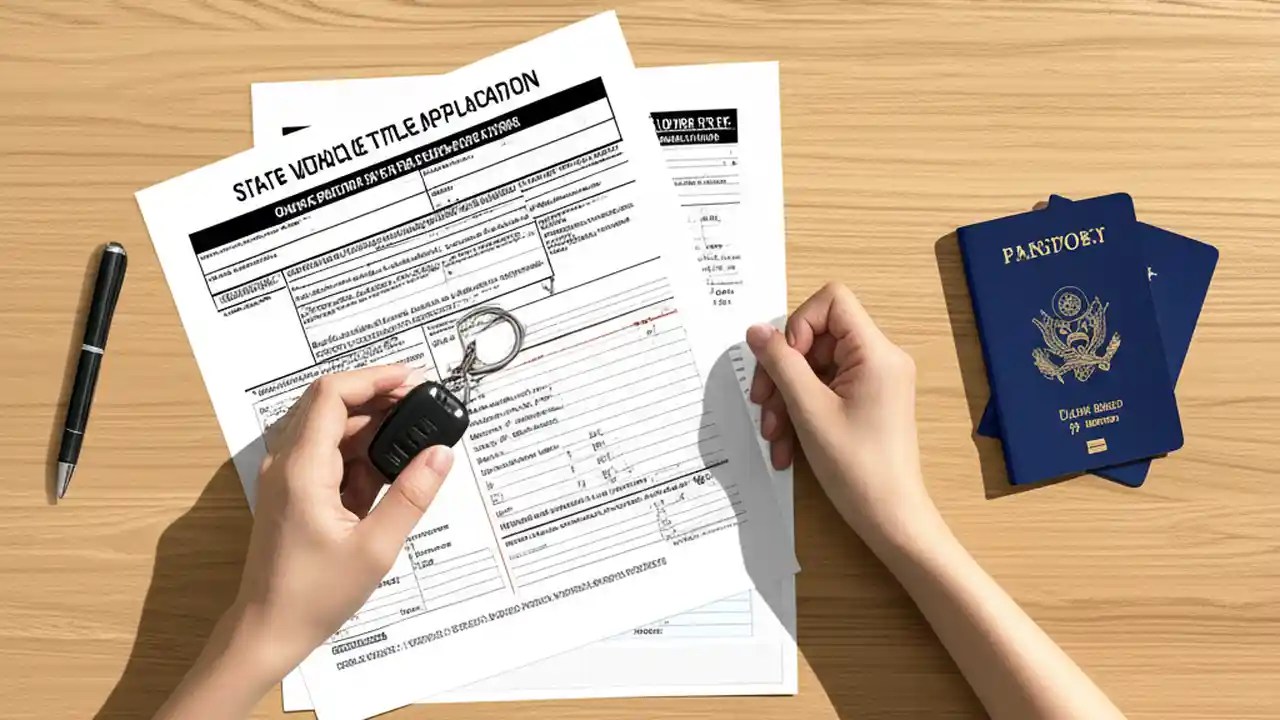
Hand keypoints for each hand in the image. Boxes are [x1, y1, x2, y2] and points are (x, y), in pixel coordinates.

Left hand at [236, 364, 453, 674]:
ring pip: (330, 427)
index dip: (374, 378)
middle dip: (379, 401)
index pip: (333, 393)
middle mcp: (286, 464)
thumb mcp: (377, 547)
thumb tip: (440, 454)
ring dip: (370, 431)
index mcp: (302, 470)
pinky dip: (357, 456)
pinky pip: (327, 453)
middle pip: (332, 403)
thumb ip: (412, 494)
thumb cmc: (313, 596)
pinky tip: (381, 482)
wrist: (268, 629)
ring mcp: (285, 476)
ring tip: (408, 455)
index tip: (412, 379)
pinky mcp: (291, 490)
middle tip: (422, 410)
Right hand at [747, 283, 938, 546]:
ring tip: (774, 434)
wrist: (890, 517)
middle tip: (763, 404)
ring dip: (786, 398)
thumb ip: (780, 364)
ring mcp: (874, 381)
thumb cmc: (858, 468)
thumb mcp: (809, 411)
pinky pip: (824, 390)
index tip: (787, 363)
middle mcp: (880, 359)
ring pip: (814, 367)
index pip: (832, 301)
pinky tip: (786, 446)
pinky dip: (800, 412)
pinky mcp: (866, 401)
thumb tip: (756, 330)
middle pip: (816, 337)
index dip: (799, 324)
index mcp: (876, 353)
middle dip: (783, 371)